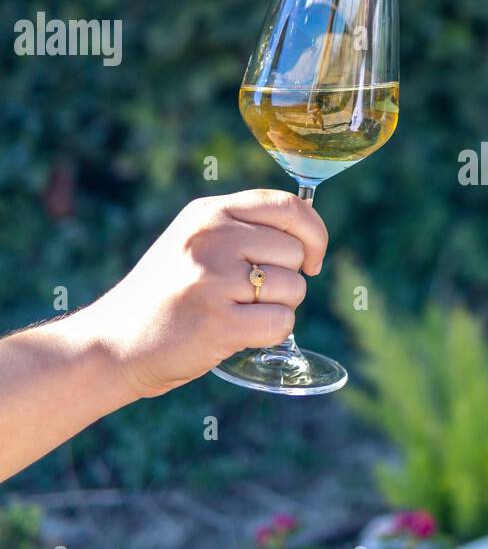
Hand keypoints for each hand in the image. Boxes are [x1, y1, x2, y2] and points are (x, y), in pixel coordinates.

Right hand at [80, 190, 327, 397]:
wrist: (113, 343)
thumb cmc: (165, 296)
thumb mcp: (194, 242)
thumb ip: (242, 229)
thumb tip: (309, 233)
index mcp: (209, 213)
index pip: (288, 206)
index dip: (314, 233)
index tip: (311, 259)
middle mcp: (212, 238)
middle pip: (296, 252)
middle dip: (289, 279)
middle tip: (253, 297)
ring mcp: (214, 278)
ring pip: (293, 288)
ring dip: (278, 308)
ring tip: (237, 314)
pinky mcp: (218, 321)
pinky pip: (281, 323)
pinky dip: (271, 334)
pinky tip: (240, 334)